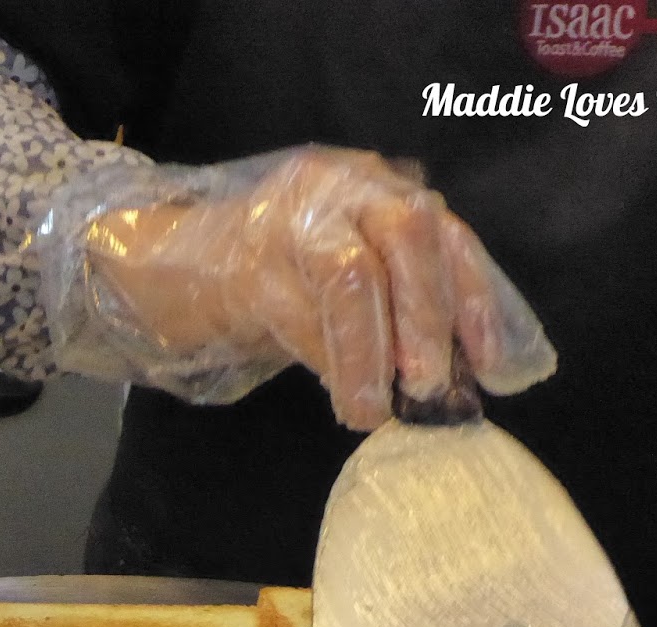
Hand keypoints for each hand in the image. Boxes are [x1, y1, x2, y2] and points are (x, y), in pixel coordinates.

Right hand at [83, 148, 555, 428]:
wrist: (167, 268)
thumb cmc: (267, 284)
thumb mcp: (342, 288)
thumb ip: (392, 315)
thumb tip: (447, 382)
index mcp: (376, 189)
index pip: (443, 232)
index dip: (472, 298)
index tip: (489, 362)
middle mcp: (341, 187)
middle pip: (408, 234)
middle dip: (428, 314)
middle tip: (429, 385)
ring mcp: (290, 216)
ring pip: (351, 275)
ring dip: (371, 350)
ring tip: (374, 409)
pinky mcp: (246, 258)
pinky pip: (297, 311)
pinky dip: (327, 360)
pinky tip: (340, 395)